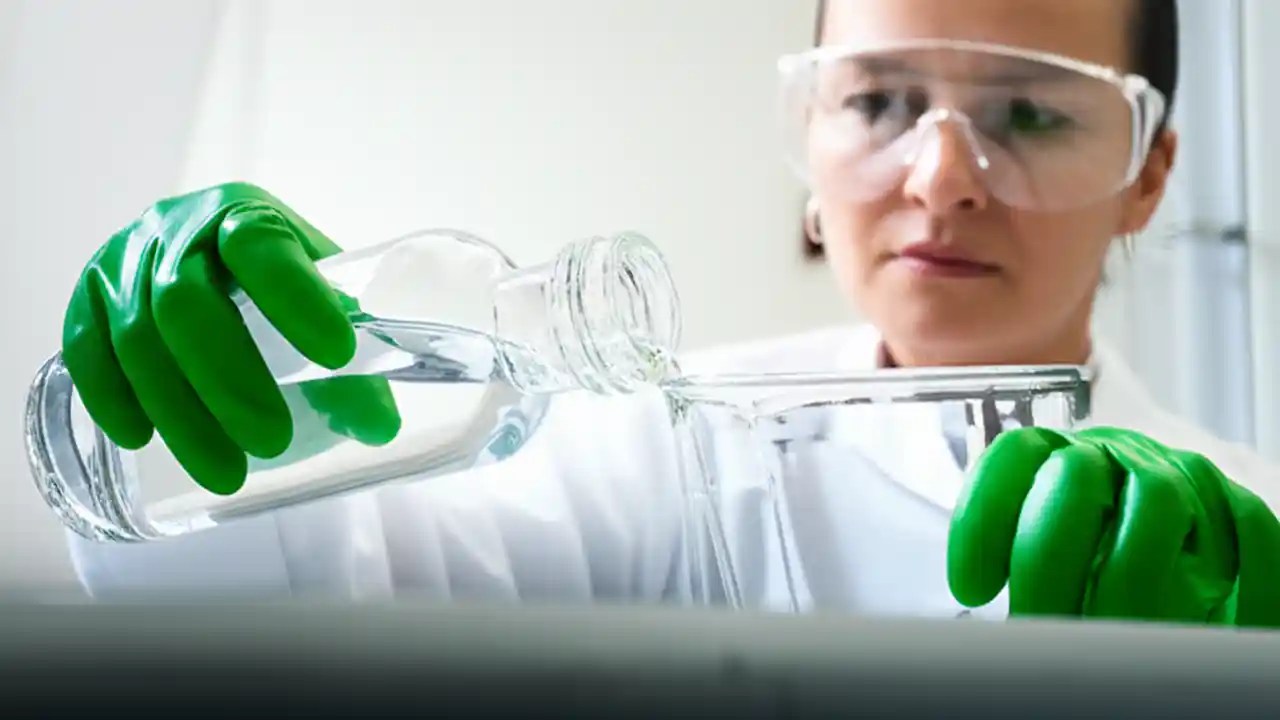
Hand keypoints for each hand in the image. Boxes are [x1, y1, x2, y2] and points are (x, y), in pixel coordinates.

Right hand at [62, 182, 400, 495]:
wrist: (226, 274)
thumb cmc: (285, 297)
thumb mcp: (327, 319)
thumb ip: (355, 372)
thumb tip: (377, 427)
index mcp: (248, 215)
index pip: (263, 247)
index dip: (296, 299)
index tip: (337, 355)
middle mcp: (178, 226)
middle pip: (184, 300)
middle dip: (227, 381)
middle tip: (272, 442)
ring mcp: (125, 258)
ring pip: (135, 335)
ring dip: (179, 413)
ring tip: (226, 472)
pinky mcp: (90, 296)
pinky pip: (86, 346)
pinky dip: (111, 394)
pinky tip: (141, 437)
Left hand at [948, 427, 1279, 628]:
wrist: (1170, 527)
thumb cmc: (1092, 546)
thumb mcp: (1047, 546)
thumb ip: (1019, 564)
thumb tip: (989, 626)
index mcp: (1056, 456)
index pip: (1014, 457)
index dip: (984, 517)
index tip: (971, 589)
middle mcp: (1118, 456)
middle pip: (1076, 480)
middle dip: (1048, 559)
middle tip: (1035, 623)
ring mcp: (1183, 477)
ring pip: (1157, 505)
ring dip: (1128, 579)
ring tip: (1110, 637)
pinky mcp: (1239, 509)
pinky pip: (1248, 534)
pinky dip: (1231, 584)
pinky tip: (1199, 633)